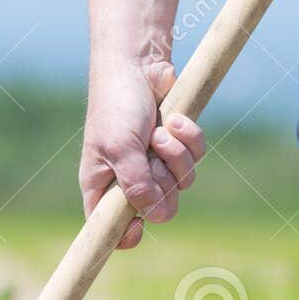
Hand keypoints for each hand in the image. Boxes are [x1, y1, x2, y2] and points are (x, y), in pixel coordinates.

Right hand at [79, 59, 205, 248]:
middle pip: (160, 210)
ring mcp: (155, 165)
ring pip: (182, 183)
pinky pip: (195, 158)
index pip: (111, 229)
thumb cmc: (117, 105)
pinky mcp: (177, 147)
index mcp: (102, 187)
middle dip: (163, 181)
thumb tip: (155, 216)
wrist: (138, 64)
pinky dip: (189, 139)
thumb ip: (137, 186)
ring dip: (176, 154)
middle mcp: (129, 181)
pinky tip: (174, 119)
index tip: (138, 224)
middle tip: (150, 156)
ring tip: (159, 130)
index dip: (127, 235)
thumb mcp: (121, 148)